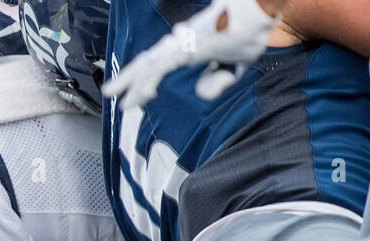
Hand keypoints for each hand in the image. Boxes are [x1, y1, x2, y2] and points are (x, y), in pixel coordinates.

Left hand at [103, 0, 278, 109]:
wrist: (259, 11)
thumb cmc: (250, 32)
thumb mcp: (236, 64)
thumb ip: (219, 79)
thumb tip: (199, 93)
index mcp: (189, 44)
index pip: (160, 61)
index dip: (146, 75)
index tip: (139, 91)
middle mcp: (180, 42)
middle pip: (147, 62)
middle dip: (128, 78)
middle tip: (110, 92)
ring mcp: (181, 43)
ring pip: (149, 66)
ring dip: (132, 84)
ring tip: (118, 100)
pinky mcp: (185, 47)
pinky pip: (162, 67)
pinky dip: (150, 81)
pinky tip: (142, 96)